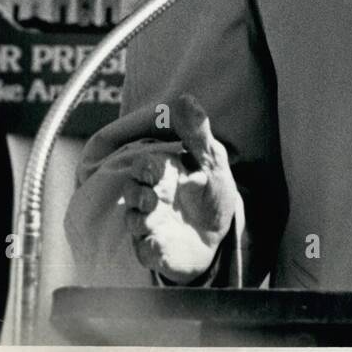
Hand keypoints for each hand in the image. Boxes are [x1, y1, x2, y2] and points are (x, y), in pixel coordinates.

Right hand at [123, 95, 237, 283]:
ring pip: (134, 223)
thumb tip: (186, 99)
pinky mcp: (157, 251)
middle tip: (152, 197)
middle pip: (132, 194)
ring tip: (153, 216)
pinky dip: (149, 250)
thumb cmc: (210, 191)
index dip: (144, 167)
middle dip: (137, 194)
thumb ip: (198, 133)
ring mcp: (152, 226)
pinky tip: (158, 246)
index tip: (151, 166)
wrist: (219, 235)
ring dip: (139, 220)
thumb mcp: (211, 160)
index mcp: (163, 174)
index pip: (143, 167)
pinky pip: (146, 252)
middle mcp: (152, 199)